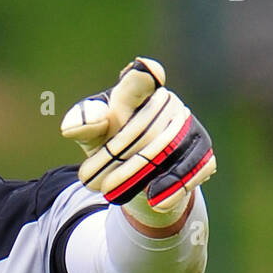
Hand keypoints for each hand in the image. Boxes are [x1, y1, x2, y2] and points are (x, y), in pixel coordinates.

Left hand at [60, 57, 215, 214]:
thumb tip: (70, 128)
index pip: (141, 78)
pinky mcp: (202, 150)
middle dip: (114, 157)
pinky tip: (155, 200)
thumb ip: (82, 126)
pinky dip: (170, 187)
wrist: (140, 176)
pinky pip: (188, 170)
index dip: (145, 75)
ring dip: (136, 175)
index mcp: (137, 91)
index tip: (147, 72)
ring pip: (163, 152)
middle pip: (141, 131)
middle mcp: (167, 103)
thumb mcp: (92, 136)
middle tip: (93, 179)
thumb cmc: (112, 144)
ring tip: (113, 191)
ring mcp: (188, 125)